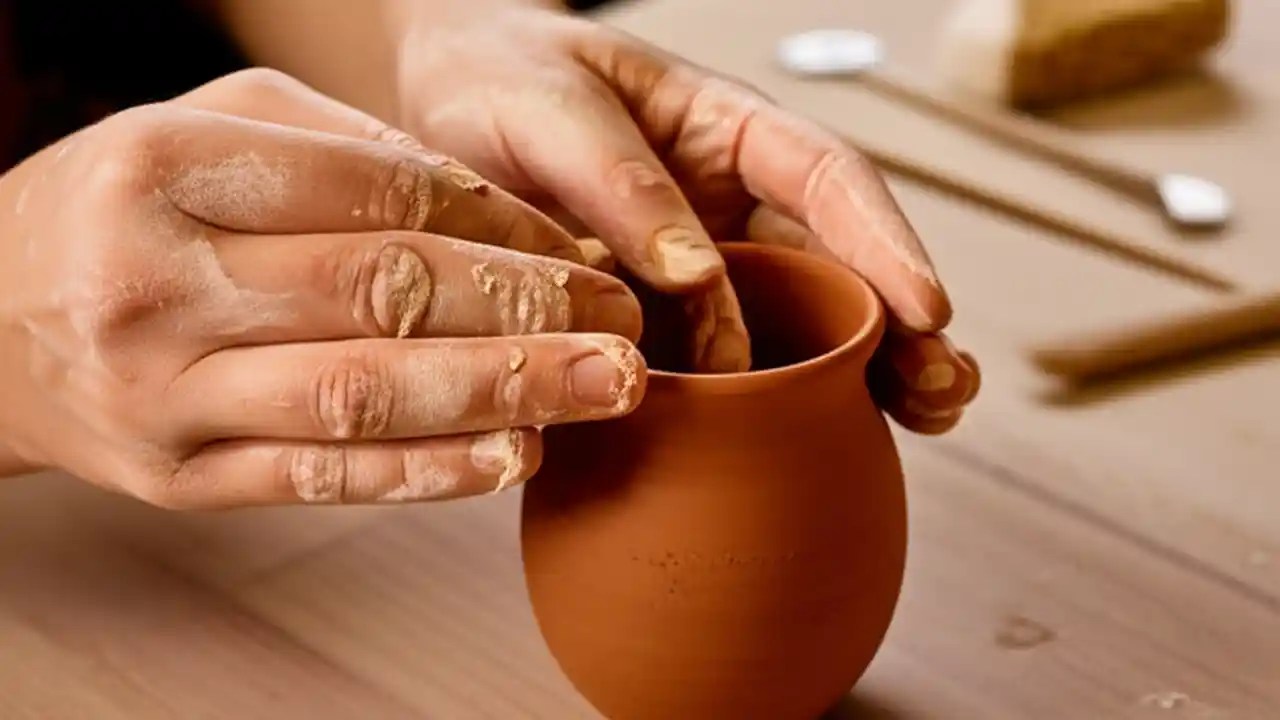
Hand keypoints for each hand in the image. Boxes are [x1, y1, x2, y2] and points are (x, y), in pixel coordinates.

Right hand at [0, 68, 644, 505]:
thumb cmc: (114, 210)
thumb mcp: (203, 131)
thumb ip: (342, 150)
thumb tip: (493, 208)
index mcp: (167, 168)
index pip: (377, 193)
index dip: (500, 224)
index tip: (580, 249)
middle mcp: (160, 282)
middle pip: (384, 291)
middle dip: (527, 308)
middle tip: (625, 324)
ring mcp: (166, 392)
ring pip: (363, 394)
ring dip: (503, 393)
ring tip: (605, 390)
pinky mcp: (180, 479)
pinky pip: (322, 477)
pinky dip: (428, 472)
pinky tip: (514, 458)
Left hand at [386, 2, 978, 433]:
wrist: (433, 102)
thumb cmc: (497, 77)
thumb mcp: (551, 108)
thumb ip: (621, 183)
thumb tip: (696, 275)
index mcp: (723, 131)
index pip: (825, 177)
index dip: (884, 241)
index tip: (926, 306)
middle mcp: (728, 205)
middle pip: (837, 263)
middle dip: (903, 326)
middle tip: (944, 387)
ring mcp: (699, 267)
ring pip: (797, 321)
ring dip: (864, 373)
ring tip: (924, 420)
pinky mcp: (655, 320)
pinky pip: (717, 367)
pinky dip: (763, 406)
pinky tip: (806, 446)